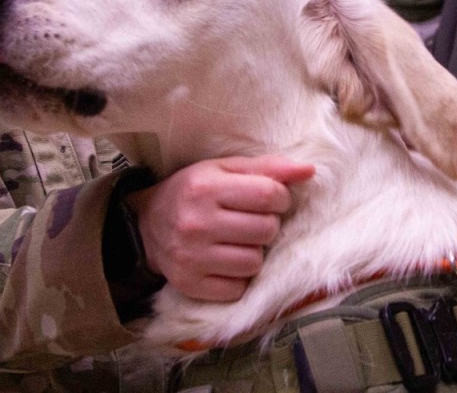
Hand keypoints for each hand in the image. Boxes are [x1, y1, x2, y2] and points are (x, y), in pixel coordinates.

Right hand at [126, 155, 314, 301]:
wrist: (147, 225)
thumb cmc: (196, 192)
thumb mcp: (225, 169)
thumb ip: (268, 168)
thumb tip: (309, 171)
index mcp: (206, 188)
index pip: (268, 195)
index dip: (280, 198)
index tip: (272, 200)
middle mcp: (196, 223)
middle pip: (266, 230)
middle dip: (267, 225)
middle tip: (251, 221)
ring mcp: (192, 257)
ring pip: (255, 262)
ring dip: (254, 253)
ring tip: (239, 242)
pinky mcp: (189, 284)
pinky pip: (237, 288)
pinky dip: (238, 277)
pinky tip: (226, 262)